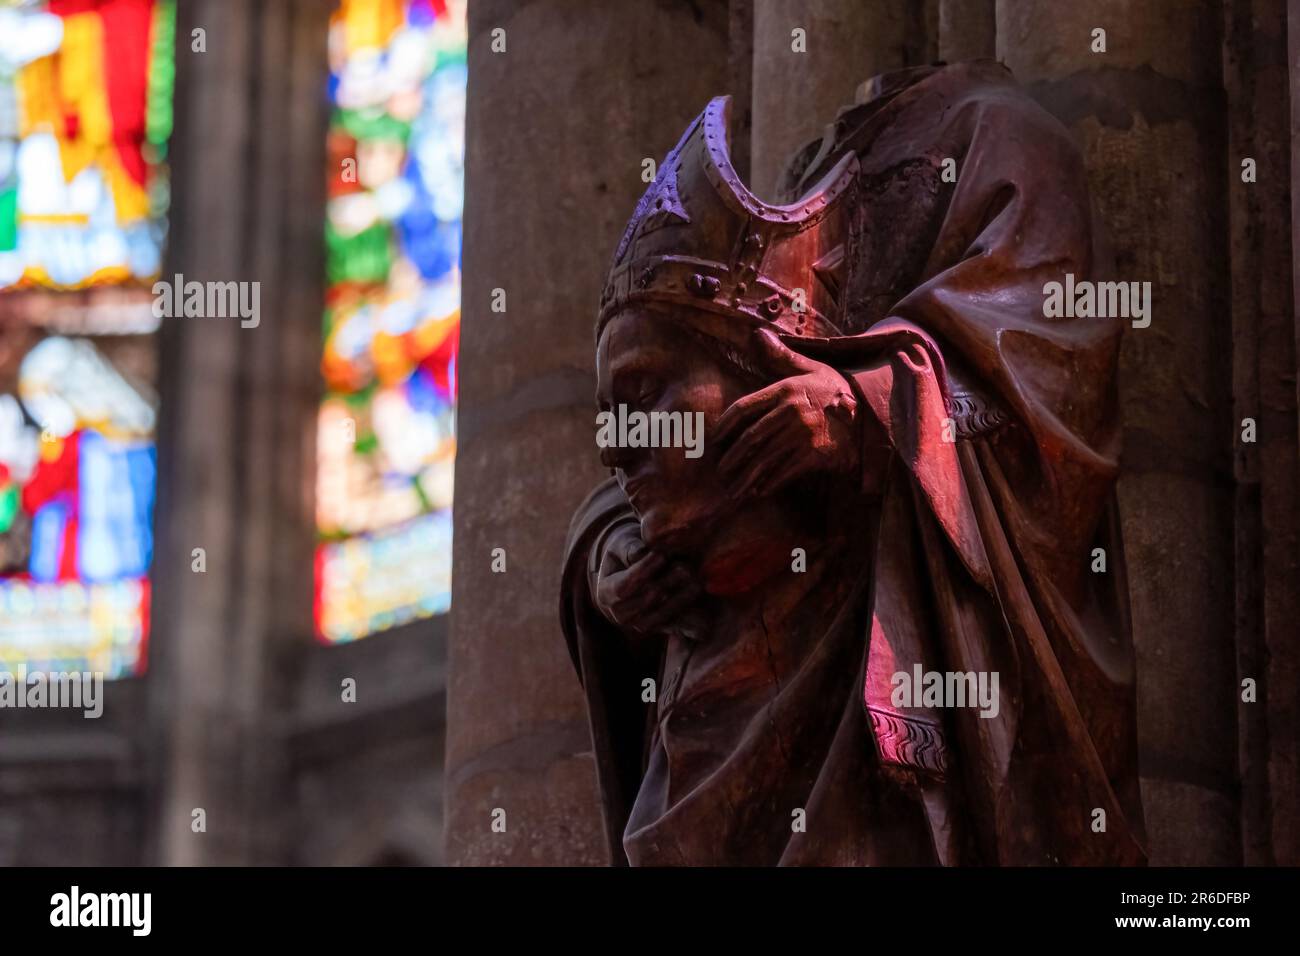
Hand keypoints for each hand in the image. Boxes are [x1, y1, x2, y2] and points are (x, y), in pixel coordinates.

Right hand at [591, 522, 703, 640]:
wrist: (629, 573)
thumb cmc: (625, 552)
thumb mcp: (622, 543)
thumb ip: (629, 547)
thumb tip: (641, 553)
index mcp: (605, 594)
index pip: (624, 586)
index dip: (643, 571)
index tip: (661, 555)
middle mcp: (619, 614)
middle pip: (645, 601)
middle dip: (667, 584)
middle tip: (686, 567)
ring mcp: (639, 625)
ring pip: (661, 615)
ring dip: (681, 600)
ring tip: (697, 582)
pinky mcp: (659, 628)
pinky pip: (675, 627)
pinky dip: (690, 623)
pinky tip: (705, 615)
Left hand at [714, 328, 859, 499]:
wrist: (870, 414)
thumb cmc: (834, 392)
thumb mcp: (811, 369)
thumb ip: (782, 356)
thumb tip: (759, 334)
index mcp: (785, 390)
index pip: (743, 408)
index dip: (724, 426)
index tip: (714, 439)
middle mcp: (790, 412)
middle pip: (749, 438)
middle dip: (731, 457)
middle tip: (719, 469)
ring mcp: (802, 435)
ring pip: (764, 459)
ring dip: (745, 477)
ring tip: (734, 489)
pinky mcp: (814, 454)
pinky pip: (784, 472)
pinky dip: (769, 484)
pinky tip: (759, 491)